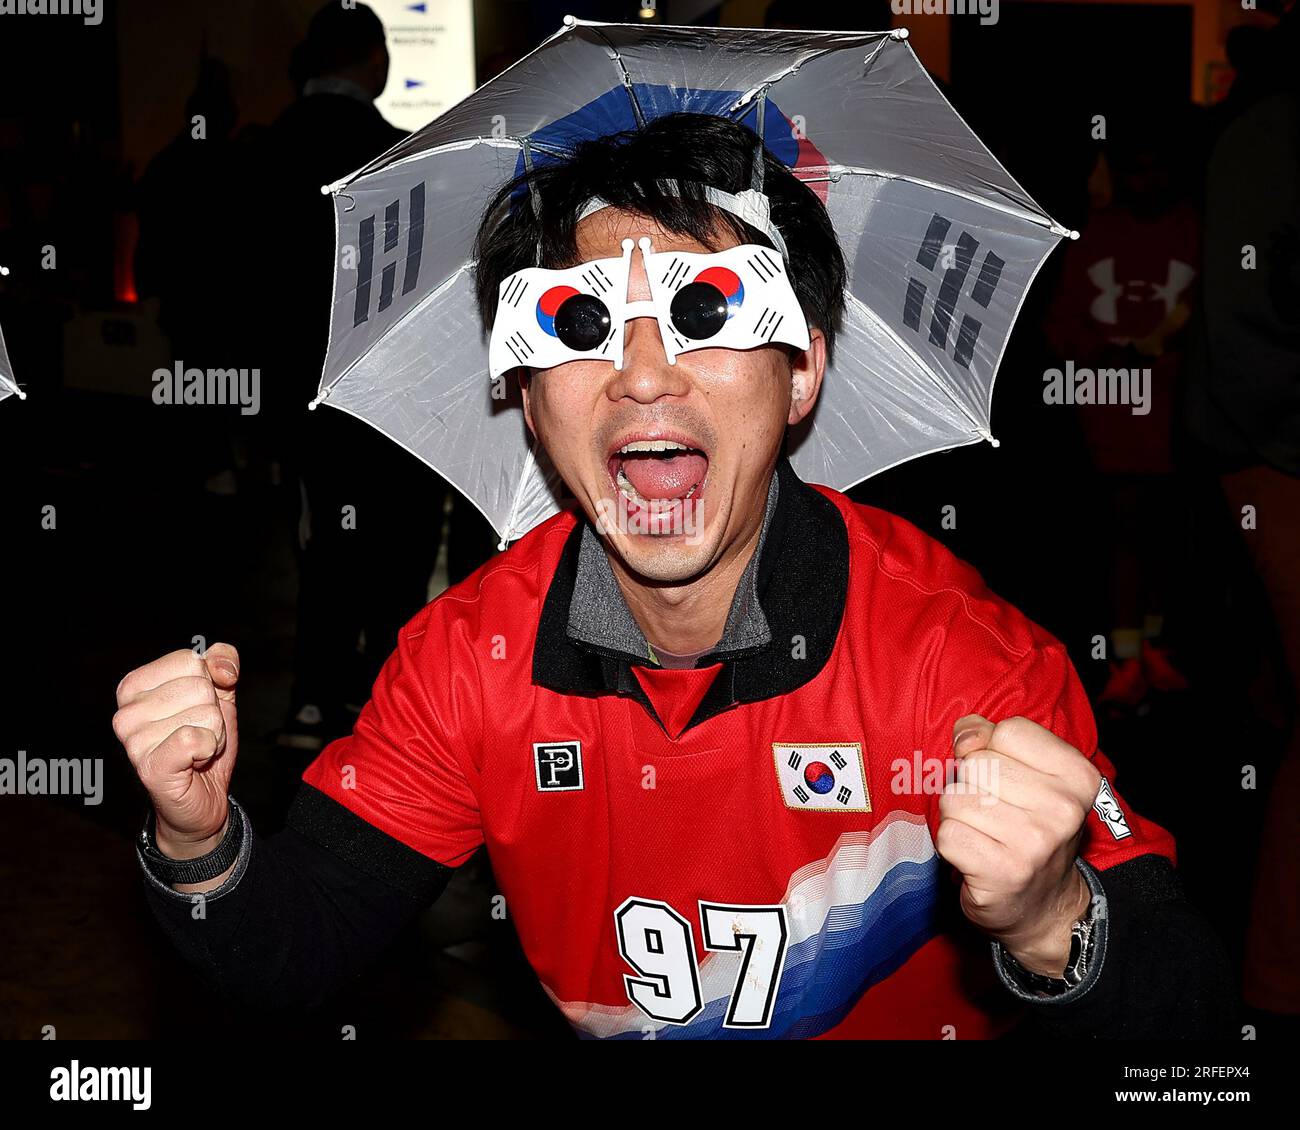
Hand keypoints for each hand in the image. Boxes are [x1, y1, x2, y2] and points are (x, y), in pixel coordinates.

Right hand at [113, 644, 240, 856]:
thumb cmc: (204, 742)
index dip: (209, 684)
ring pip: (205, 713)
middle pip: (200, 686)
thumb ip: (221, 663)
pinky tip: (194, 762)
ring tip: (194, 750)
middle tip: (197, 735)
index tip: (196, 709)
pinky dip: (209, 749)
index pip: (189, 659)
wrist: (204, 797)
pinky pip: (198, 739)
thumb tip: (222, 666)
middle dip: (212, 712)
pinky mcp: (150, 765)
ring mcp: (133, 740)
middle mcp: (126, 712)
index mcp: (134, 686)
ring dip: (213, 734)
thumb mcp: (219, 694)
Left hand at [936, 714, 1098, 975]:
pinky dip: (952, 845)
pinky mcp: (1003, 872)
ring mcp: (1035, 842)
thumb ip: (991, 739)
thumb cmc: (1028, 830)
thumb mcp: (1025, 775)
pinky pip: (947, 834)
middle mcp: (1063, 808)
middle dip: (972, 786)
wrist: (1043, 908)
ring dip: (958, 817)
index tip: (1006, 780)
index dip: (992, 751)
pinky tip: (975, 857)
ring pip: (955, 797)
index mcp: (1078, 776)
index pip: (1008, 731)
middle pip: (976, 764)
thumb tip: (966, 733)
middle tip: (995, 815)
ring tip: (985, 835)